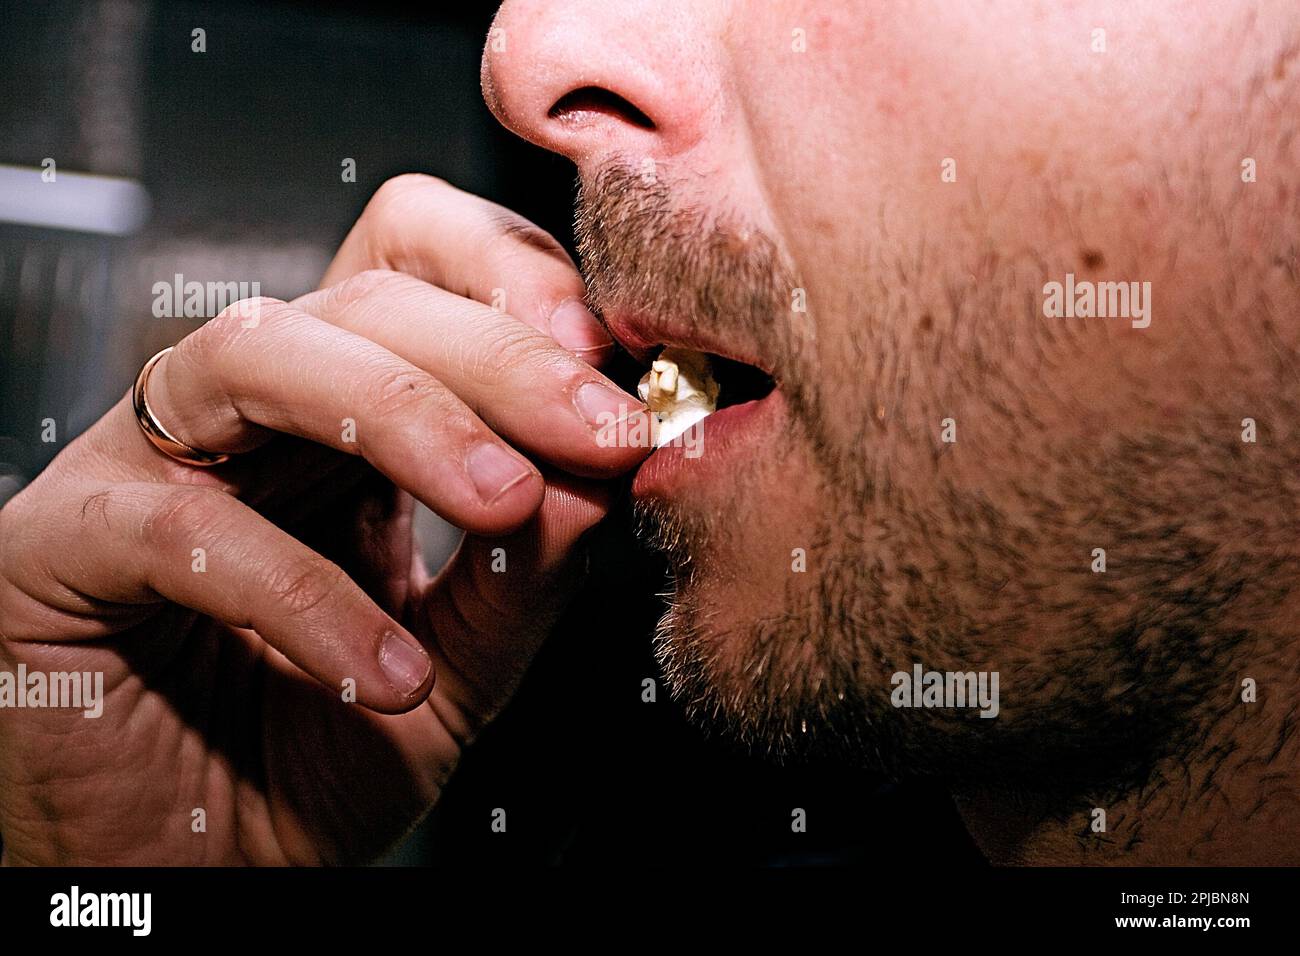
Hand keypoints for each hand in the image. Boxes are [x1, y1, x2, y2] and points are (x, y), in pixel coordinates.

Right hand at [0, 175, 648, 863]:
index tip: (607, 357)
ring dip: (405, 415)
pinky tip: (387, 675)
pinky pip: (185, 527)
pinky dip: (303, 593)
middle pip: (365, 302)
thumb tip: (603, 475)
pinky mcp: (66, 538)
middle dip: (500, 357)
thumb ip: (524, 575)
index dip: (508, 280)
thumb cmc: (317, 754)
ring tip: (507, 502)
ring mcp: (148, 458)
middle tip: (603, 433)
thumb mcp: (460, 666)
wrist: (192, 869)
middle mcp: (249, 414)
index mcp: (344, 418)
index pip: (415, 271)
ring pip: (264, 354)